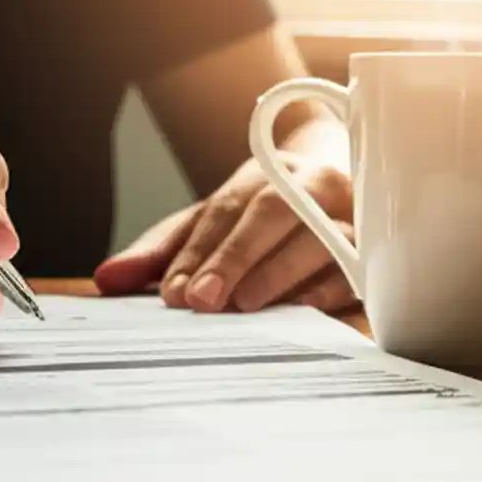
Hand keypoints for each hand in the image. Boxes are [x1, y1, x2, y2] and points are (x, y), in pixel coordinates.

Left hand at [95, 154, 357, 313]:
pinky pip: (355, 267)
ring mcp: (347, 213)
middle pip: (270, 215)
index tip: (174, 291)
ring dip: (279, 273)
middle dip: (234, 257)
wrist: (345, 173)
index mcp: (261, 176)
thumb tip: (106, 280)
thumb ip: (160, 252)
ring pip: (316, 237)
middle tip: (202, 299)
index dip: (198, 253)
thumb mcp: (211, 223)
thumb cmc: (267, 213)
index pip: (223, 212)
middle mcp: (306, 187)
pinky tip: (303, 308)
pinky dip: (328, 288)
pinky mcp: (375, 249)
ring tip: (246, 304)